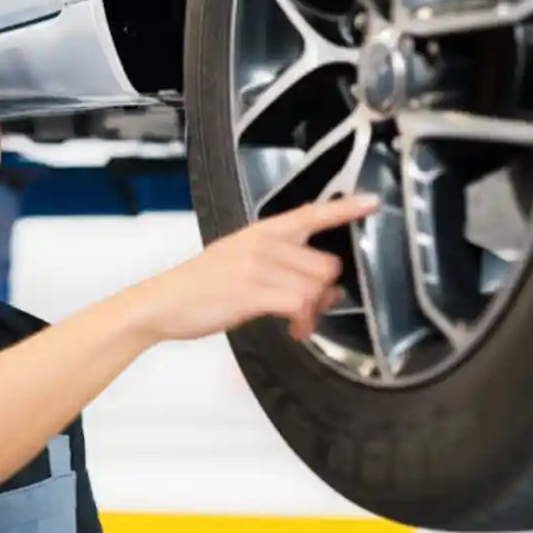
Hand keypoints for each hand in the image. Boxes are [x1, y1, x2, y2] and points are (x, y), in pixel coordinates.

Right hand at [136, 194, 380, 341]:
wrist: (160, 303)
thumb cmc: (196, 287)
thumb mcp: (235, 263)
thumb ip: (280, 269)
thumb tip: (325, 290)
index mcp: (259, 232)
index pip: (310, 213)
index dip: (345, 208)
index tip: (372, 202)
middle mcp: (262, 244)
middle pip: (324, 263)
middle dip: (324, 290)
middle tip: (311, 308)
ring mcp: (257, 266)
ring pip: (315, 286)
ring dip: (313, 311)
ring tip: (298, 323)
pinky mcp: (252, 291)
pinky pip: (300, 304)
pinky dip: (303, 323)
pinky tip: (293, 330)